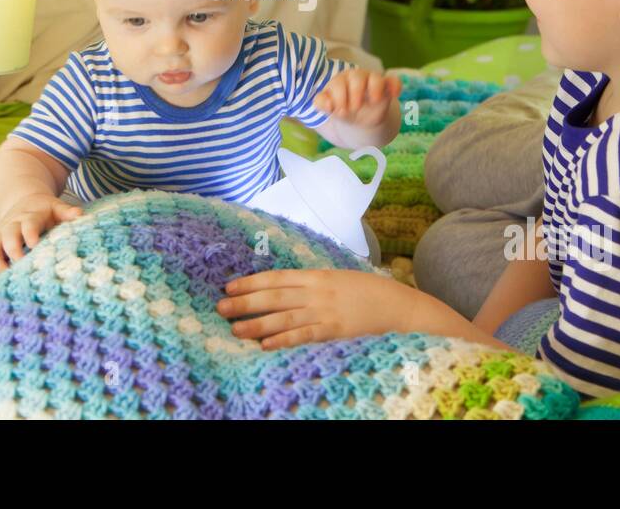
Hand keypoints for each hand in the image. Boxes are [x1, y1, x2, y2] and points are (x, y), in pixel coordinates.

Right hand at [0, 193, 81, 275]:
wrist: (22, 203)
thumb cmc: (44, 211)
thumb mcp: (56, 207)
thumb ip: (66, 212)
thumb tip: (79, 214)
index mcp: (30, 216)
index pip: (29, 224)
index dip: (30, 233)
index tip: (34, 245)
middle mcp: (12, 225)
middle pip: (8, 237)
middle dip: (13, 250)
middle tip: (21, 265)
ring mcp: (0, 236)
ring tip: (7, 278)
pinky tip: (2, 282)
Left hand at [215, 269, 417, 348]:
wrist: (398, 306)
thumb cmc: (366, 292)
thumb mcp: (336, 279)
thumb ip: (311, 284)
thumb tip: (282, 288)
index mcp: (316, 275)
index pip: (276, 277)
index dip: (251, 281)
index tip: (228, 286)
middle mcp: (317, 291)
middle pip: (274, 296)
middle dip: (245, 302)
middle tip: (220, 307)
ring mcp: (325, 311)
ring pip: (284, 317)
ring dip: (256, 323)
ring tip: (235, 329)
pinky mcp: (335, 330)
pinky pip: (304, 335)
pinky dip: (283, 339)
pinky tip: (265, 345)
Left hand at [313, 68, 401, 128]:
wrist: (360, 118)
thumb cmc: (342, 108)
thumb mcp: (330, 108)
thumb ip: (321, 104)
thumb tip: (327, 104)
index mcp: (340, 81)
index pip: (338, 84)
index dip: (339, 98)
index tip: (340, 112)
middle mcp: (356, 77)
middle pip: (357, 77)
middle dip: (355, 93)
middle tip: (354, 109)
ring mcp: (372, 81)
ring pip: (375, 77)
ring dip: (375, 88)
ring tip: (373, 101)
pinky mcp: (386, 88)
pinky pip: (393, 81)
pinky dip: (395, 86)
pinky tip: (394, 95)